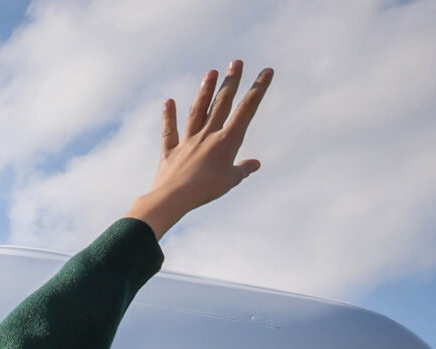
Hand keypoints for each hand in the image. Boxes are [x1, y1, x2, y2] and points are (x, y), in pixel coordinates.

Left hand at [127, 61, 272, 239]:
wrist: (173, 198)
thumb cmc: (206, 191)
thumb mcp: (230, 181)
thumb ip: (242, 170)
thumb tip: (255, 164)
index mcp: (227, 141)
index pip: (247, 109)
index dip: (258, 89)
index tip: (267, 71)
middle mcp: (207, 135)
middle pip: (221, 103)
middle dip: (231, 81)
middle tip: (236, 62)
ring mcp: (188, 141)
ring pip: (198, 111)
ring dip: (205, 91)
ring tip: (211, 72)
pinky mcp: (170, 151)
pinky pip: (169, 131)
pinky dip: (169, 116)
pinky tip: (169, 102)